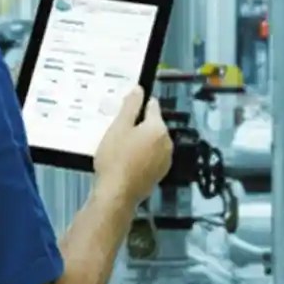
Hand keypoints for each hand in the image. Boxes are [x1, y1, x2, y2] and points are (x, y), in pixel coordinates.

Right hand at [93, 88, 172, 206]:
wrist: (116, 194)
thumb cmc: (115, 158)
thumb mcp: (118, 127)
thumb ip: (130, 106)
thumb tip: (139, 89)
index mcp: (159, 128)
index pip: (152, 105)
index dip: (137, 105)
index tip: (123, 112)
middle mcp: (167, 142)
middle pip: (153, 124)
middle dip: (138, 125)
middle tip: (117, 132)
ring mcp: (165, 160)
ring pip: (152, 142)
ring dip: (140, 141)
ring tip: (120, 148)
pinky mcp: (160, 174)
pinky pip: (151, 157)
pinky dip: (142, 156)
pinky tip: (126, 162)